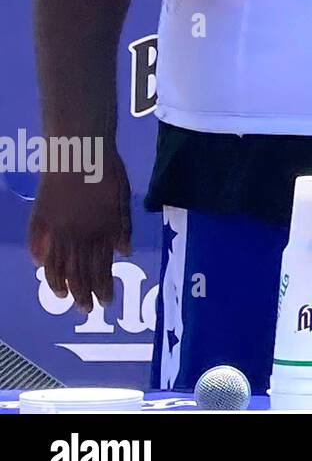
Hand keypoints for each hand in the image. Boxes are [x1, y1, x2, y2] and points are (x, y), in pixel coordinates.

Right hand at [27, 149, 131, 312]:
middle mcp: (79, 233)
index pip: (102, 266)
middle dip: (84, 293)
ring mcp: (58, 226)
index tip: (105, 302)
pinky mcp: (41, 216)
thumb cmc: (107, 169)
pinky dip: (41, 259)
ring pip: (58, 263)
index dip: (103, 285)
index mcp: (103, 228)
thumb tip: (123, 253)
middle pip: (80, 270)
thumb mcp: (123, 197)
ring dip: (62, 283)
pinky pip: (39, 244)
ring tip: (65, 298)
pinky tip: (43, 270)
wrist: (79, 148)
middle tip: (86, 311)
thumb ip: (123, 226)